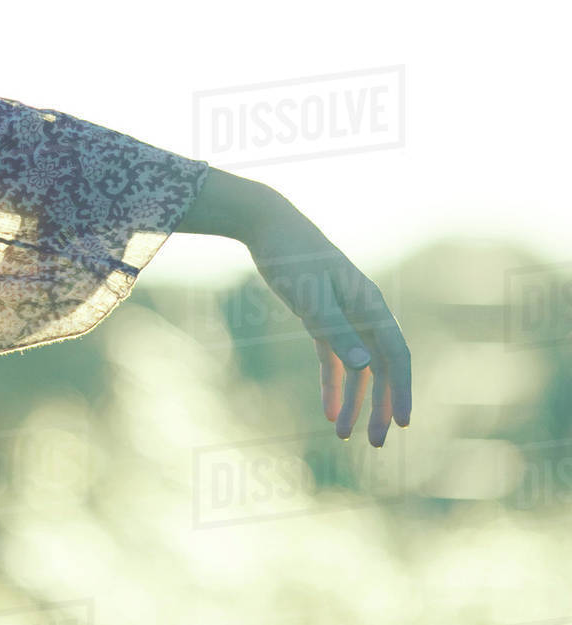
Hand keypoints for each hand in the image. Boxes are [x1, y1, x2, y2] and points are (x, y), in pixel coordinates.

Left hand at [179, 168, 411, 445]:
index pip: (396, 355)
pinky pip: (334, 359)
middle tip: (374, 443)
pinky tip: (328, 412)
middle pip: (380, 368)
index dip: (402, 390)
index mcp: (370, 305)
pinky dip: (332, 385)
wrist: (267, 226)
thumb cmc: (291, 258)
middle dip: (378, 406)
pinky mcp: (321, 318)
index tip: (402, 423)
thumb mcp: (311, 299)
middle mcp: (363, 312)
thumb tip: (367, 368)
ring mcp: (343, 316)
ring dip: (354, 401)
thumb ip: (337, 333)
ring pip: (357, 368)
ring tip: (345, 436)